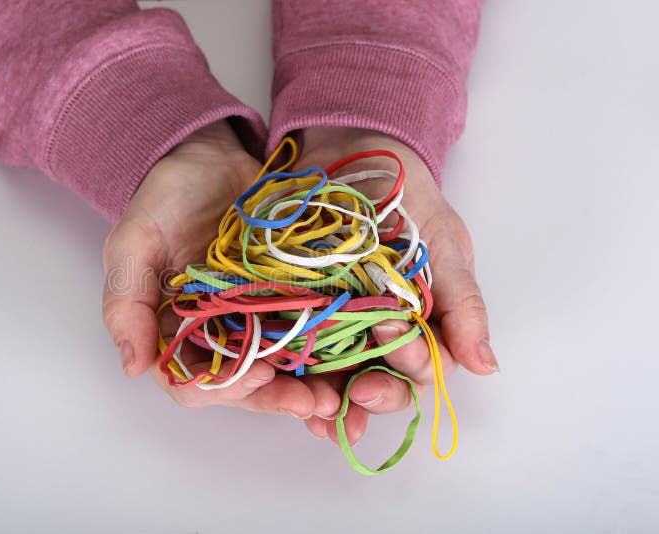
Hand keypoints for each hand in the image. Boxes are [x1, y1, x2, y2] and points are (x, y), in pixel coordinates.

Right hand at [102, 121, 316, 417]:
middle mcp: (218, 334)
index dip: (226, 388)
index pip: (194, 382)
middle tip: (314, 405)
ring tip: (339, 397)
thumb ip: (127, 302)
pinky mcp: (293, 297)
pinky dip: (332, 352)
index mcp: (176, 332)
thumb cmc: (165, 197)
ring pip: (284, 368)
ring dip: (311, 387)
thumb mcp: (134, 243)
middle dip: (278, 398)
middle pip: (247, 384)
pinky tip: (357, 360)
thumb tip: (133, 366)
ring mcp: (258, 317)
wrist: (211, 158)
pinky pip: (312, 332)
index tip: (258, 375)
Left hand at [290, 127, 498, 444]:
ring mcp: (340, 320)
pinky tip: (287, 390)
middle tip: (355, 393)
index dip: (412, 366)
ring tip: (319, 415)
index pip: (425, 363)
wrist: (350, 151)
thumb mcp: (442, 243)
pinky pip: (300, 350)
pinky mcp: (302, 308)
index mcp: (425, 317)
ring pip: (340, 375)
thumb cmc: (406, 195)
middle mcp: (383, 327)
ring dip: (332, 401)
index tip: (395, 343)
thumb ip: (462, 302)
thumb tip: (487, 365)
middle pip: (383, 379)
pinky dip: (296, 374)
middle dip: (373, 392)